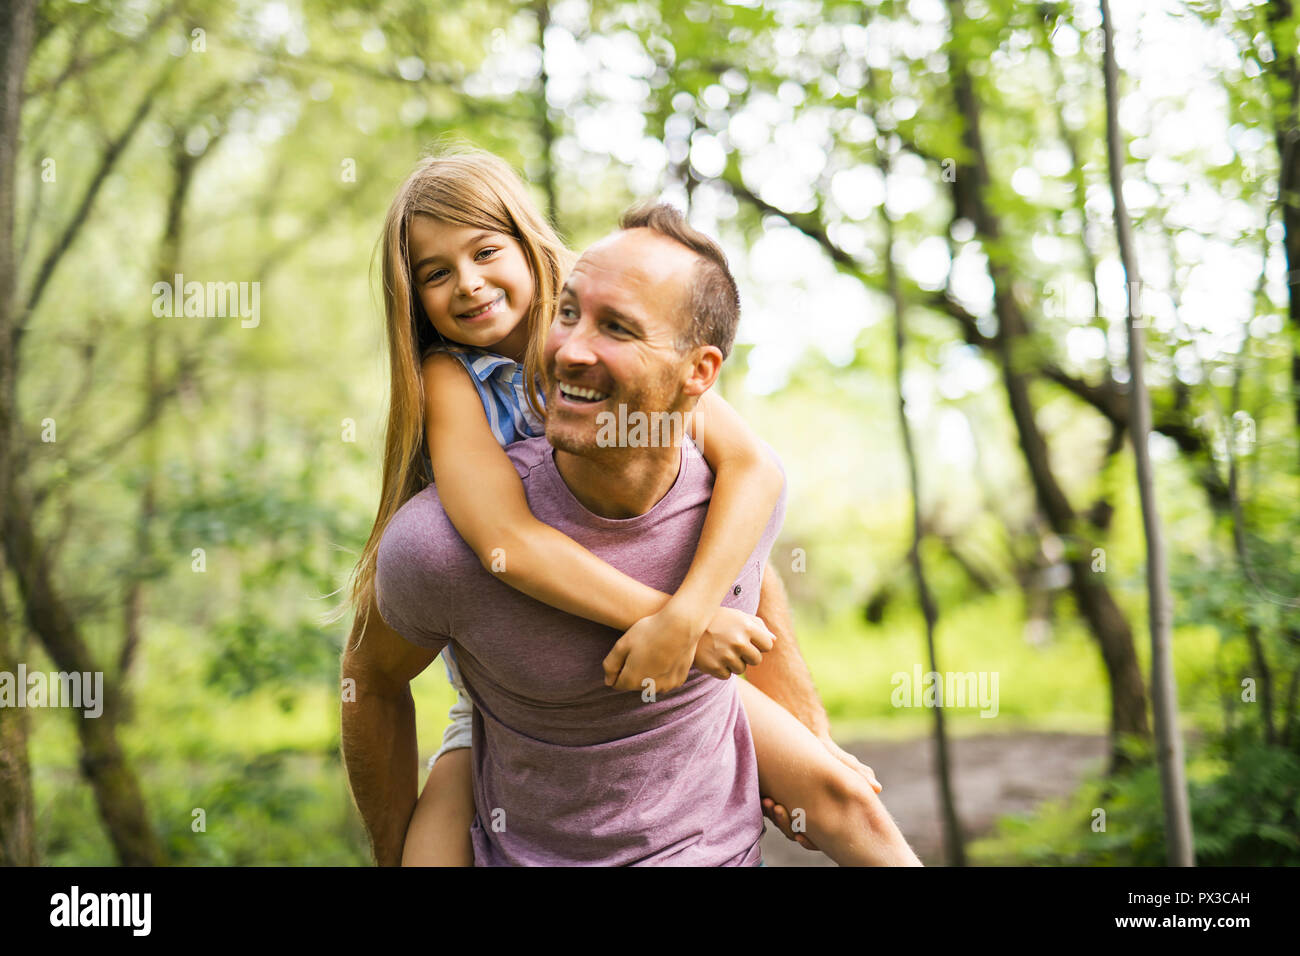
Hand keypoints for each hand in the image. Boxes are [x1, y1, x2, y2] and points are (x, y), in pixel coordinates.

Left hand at [603, 605, 701, 692]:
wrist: (682, 625)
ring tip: (654, 651)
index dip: (618, 668)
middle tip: (641, 649)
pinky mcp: (678, 680)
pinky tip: (666, 655)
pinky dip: (664, 671)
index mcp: (632, 680)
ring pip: (650, 683)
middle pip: (634, 684)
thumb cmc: (649, 631)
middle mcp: (649, 688)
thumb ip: (611, 665)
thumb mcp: (622, 644)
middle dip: (633, 671)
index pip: (617, 683)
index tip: (626, 653)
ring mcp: (666, 686)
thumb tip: (608, 682)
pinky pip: (665, 680)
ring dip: (649, 673)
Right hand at [692, 607, 775, 679]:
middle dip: (747, 655)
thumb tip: (774, 640)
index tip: (749, 641)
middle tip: (732, 646)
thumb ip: (758, 626)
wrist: (686, 624)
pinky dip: (721, 669)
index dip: (759, 644)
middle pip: (756, 660)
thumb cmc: (716, 619)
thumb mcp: (737, 616)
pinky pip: (727, 675)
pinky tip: (713, 656)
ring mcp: (726, 655)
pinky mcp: (715, 667)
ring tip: (720, 649)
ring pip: (741, 669)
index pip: (767, 646)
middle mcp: (739, 642)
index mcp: (748, 627)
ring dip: (734, 662)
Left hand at [761, 737, 881, 851]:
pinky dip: (767, 808)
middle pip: (796, 833)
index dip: (810, 842)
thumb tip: (876, 788)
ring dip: (775, 817)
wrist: (805, 729)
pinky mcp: (777, 794)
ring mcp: (792, 804)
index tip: (801, 837)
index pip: (818, 838)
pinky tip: (765, 798)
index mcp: (826, 813)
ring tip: (771, 804)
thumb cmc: (828, 751)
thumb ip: (858, 773)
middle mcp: (808, 812)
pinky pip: (770, 810)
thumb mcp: (843, 761)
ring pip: (782, 823)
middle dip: (787, 827)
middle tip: (780, 812)